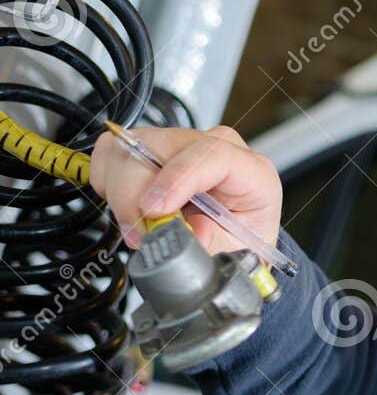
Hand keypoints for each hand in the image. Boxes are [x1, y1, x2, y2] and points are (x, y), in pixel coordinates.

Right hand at [88, 124, 282, 254]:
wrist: (235, 235)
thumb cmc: (242, 238)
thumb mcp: (240, 251)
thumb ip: (216, 245)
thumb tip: (191, 236)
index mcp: (250, 171)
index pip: (212, 154)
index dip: (177, 178)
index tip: (154, 210)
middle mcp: (214, 148)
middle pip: (157, 147)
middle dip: (135, 194)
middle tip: (141, 233)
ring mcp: (180, 143)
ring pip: (127, 147)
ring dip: (120, 193)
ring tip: (138, 227)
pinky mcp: (150, 147)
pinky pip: (112, 152)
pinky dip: (108, 183)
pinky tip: (128, 207)